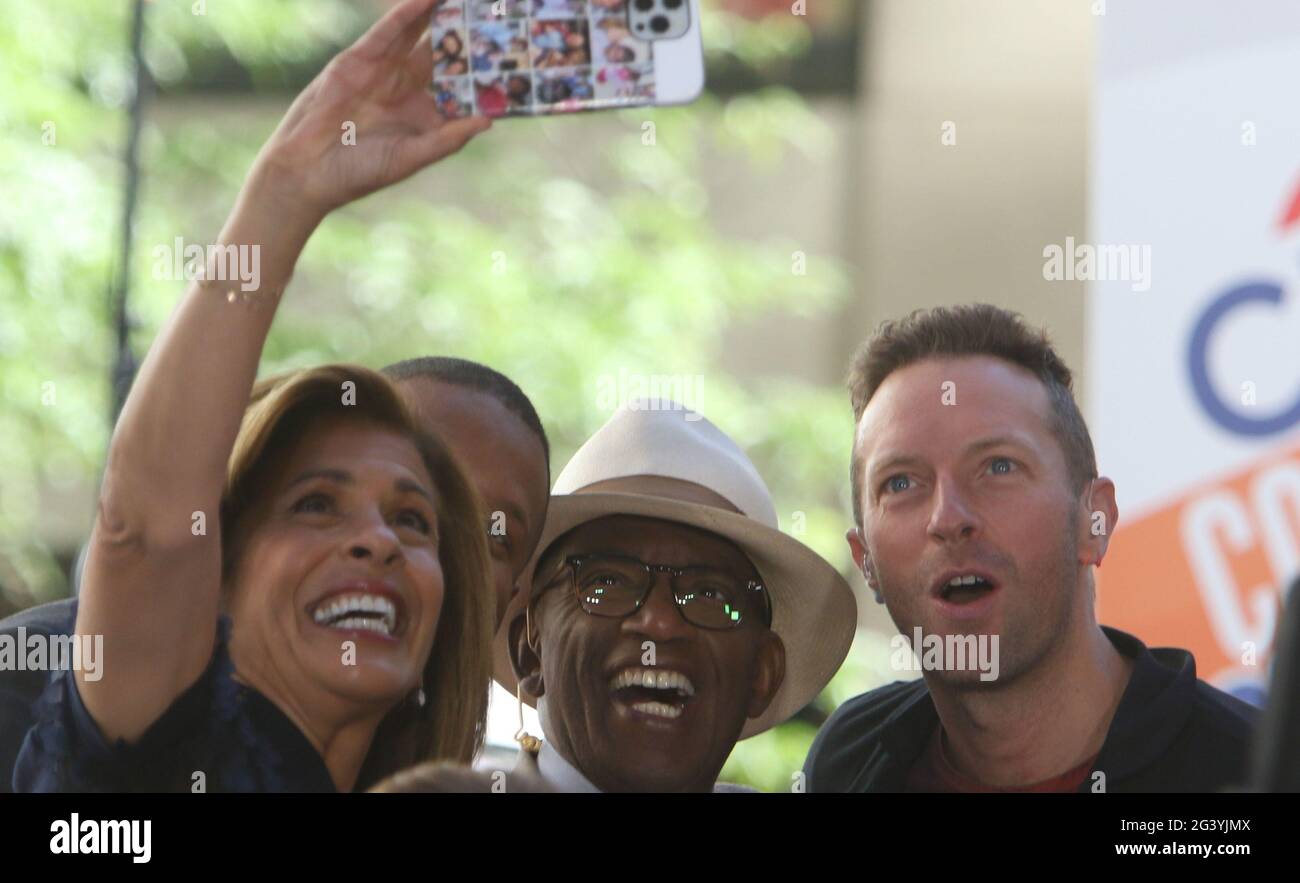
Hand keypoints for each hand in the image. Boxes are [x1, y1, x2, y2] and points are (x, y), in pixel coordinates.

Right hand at [248, 0, 490, 223]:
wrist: (308, 170)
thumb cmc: (359, 173)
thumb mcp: (410, 157)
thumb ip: (448, 138)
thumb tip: (489, 121)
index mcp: (426, 112)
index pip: (460, 84)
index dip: (483, 68)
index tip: (512, 52)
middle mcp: (408, 86)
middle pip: (444, 51)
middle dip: (466, 30)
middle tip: (492, 10)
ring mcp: (384, 70)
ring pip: (418, 34)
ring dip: (438, 12)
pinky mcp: (358, 60)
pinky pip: (386, 33)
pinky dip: (405, 14)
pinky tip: (424, 0)